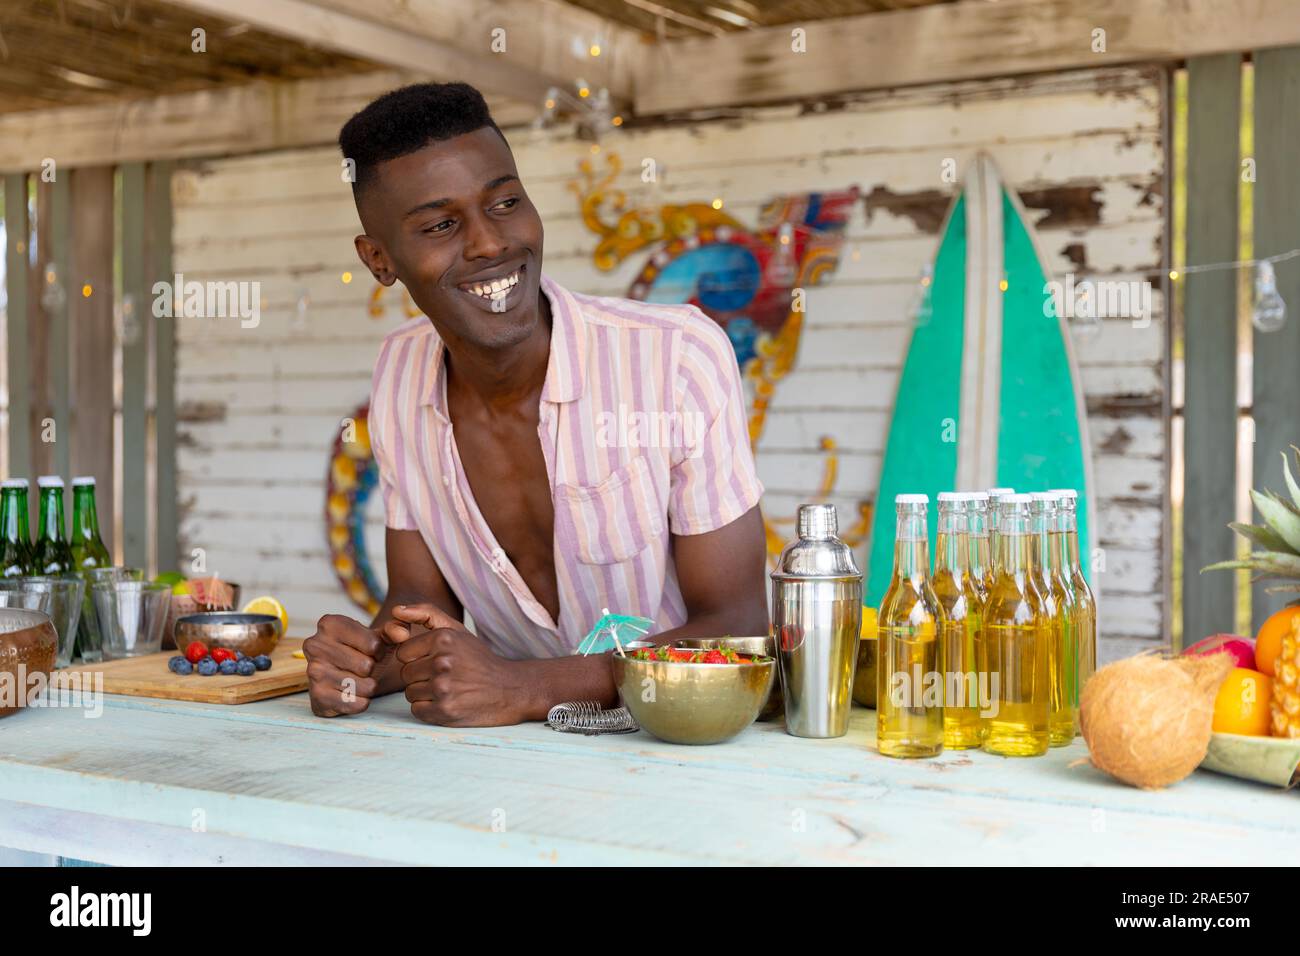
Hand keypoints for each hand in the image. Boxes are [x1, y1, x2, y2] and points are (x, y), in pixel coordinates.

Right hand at [302, 614, 388, 716]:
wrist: (338, 678)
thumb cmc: (360, 653)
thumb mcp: (379, 636)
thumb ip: (396, 629)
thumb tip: (402, 633)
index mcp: (329, 624)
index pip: (373, 644)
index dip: (379, 652)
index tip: (369, 652)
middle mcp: (315, 645)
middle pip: (367, 666)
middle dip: (372, 670)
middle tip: (361, 668)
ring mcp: (313, 671)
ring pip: (364, 686)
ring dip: (368, 687)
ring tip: (356, 679)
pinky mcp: (317, 696)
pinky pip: (357, 704)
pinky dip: (361, 702)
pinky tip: (350, 693)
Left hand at [386, 604, 533, 726]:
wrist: (510, 689)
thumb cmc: (478, 659)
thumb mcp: (457, 630)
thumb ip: (426, 613)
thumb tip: (395, 611)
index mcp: (443, 639)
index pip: (403, 653)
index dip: (417, 658)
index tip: (436, 661)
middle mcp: (442, 662)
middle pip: (405, 674)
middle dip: (421, 676)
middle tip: (446, 677)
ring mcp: (443, 688)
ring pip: (410, 693)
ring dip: (425, 694)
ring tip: (449, 689)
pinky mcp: (445, 710)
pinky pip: (417, 710)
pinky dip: (429, 709)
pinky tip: (448, 702)